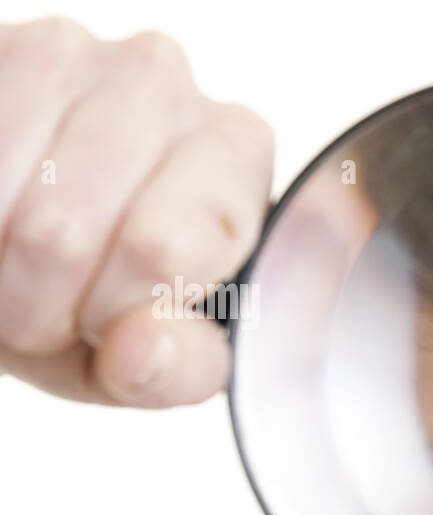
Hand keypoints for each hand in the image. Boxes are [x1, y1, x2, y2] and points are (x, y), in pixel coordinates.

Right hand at [0, 17, 273, 406]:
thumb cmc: (111, 298)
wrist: (31, 252)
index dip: (111, 312)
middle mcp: (164, 82)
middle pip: (62, 231)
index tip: (107, 323)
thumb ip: (175, 371)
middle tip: (46, 309)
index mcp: (237, 149)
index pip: (162, 251)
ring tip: (16, 270)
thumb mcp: (156, 358)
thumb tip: (140, 347)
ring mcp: (70, 52)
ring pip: (3, 206)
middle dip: (37, 304)